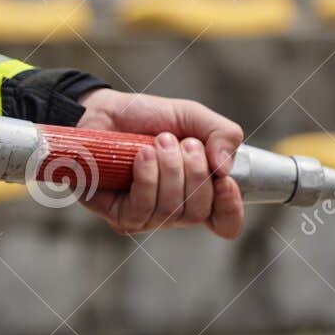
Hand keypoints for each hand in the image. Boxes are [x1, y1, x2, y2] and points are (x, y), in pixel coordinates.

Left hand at [72, 88, 245, 237]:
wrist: (103, 112)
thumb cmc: (147, 119)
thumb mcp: (193, 117)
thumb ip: (222, 135)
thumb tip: (225, 169)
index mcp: (198, 191)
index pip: (225, 222)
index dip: (231, 208)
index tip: (225, 181)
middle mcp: (175, 210)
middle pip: (199, 212)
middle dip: (195, 172)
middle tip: (182, 143)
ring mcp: (147, 216)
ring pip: (172, 210)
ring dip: (170, 169)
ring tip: (158, 142)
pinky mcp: (119, 216)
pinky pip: (143, 209)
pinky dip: (147, 177)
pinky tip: (142, 155)